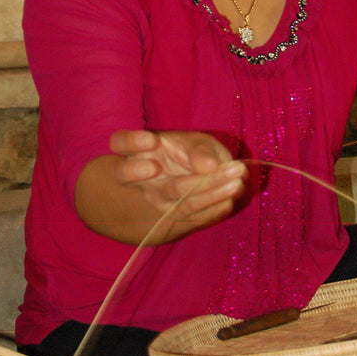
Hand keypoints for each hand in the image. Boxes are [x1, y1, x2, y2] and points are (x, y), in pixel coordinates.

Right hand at [109, 129, 247, 237]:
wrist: (199, 174)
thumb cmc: (192, 151)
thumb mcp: (197, 141)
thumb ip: (200, 150)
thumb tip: (208, 165)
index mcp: (139, 149)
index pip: (120, 142)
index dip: (131, 142)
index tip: (152, 140)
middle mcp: (140, 176)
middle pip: (144, 178)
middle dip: (178, 172)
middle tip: (212, 166)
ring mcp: (155, 197)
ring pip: (175, 200)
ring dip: (208, 192)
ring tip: (236, 182)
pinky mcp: (172, 214)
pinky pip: (191, 215)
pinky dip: (214, 208)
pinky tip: (231, 199)